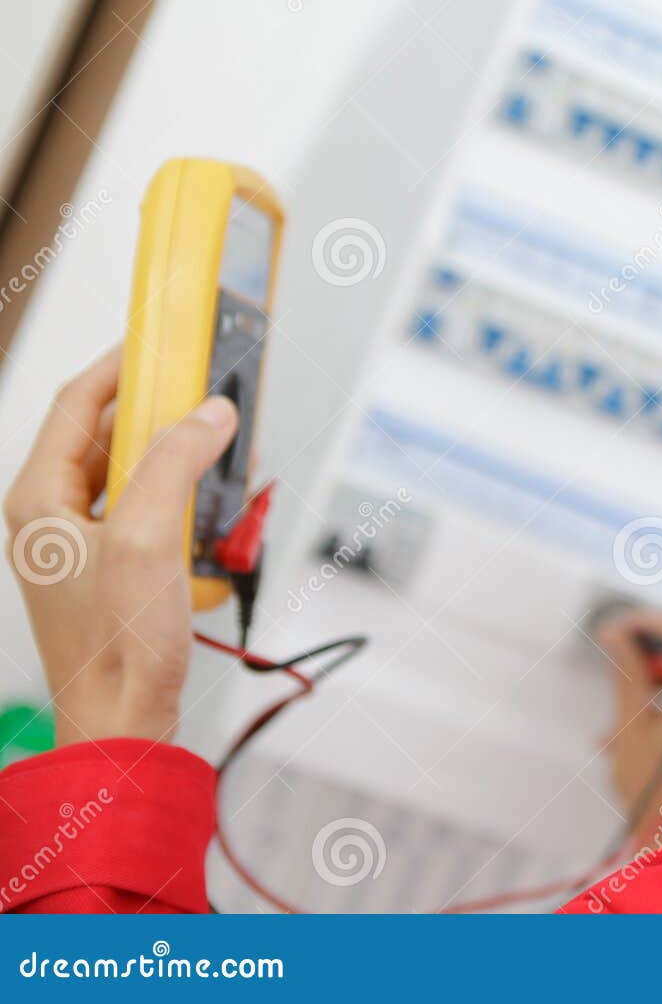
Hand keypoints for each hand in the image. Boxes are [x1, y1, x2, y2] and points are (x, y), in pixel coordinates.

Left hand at [4, 346, 237, 746]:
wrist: (122, 722)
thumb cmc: (117, 645)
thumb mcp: (148, 538)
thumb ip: (175, 463)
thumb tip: (209, 412)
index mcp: (39, 500)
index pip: (78, 404)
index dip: (124, 364)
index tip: (166, 340)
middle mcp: (53, 517)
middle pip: (106, 433)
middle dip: (161, 410)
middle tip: (207, 392)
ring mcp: (81, 545)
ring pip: (131, 471)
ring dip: (177, 454)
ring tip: (220, 449)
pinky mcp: (113, 569)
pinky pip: (148, 508)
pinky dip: (182, 494)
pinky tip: (214, 504)